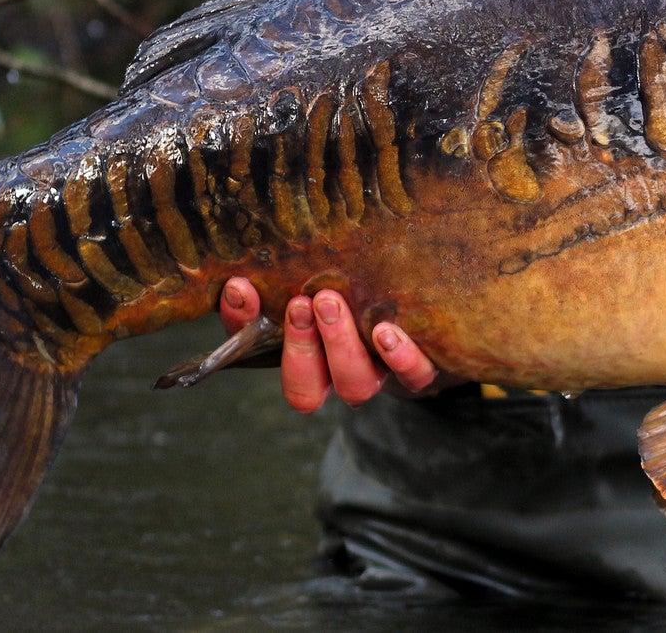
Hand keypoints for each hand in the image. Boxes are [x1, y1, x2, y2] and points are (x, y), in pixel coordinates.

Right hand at [217, 277, 440, 411]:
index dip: (244, 326)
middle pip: (307, 388)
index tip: (242, 289)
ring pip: (355, 385)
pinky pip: (413, 375)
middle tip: (302, 302)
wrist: (426, 308)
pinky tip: (386, 331)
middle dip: (300, 344)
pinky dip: (399, 357)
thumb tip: (239, 276)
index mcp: (302, 356)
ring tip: (331, 304)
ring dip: (339, 346)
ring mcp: (379, 375)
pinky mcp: (421, 370)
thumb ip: (278, 281)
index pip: (257, 350)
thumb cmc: (358, 289)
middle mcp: (337, 375)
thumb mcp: (315, 280)